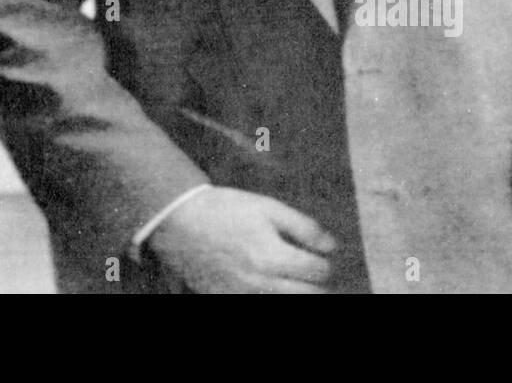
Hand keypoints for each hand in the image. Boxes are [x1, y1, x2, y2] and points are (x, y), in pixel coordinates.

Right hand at [146, 186, 337, 292]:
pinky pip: (260, 304)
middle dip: (317, 284)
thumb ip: (303, 227)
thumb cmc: (226, 210)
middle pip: (310, 296)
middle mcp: (261, 284)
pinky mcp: (228, 301)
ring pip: (288, 303)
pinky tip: (269, 284)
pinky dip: (270, 296)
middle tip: (310, 271)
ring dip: (296, 293)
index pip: (319, 272)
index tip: (320, 256)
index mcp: (273, 257)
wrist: (181, 222)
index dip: (325, 263)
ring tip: (292, 278)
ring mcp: (244, 296)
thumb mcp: (267, 207)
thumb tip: (330, 246)